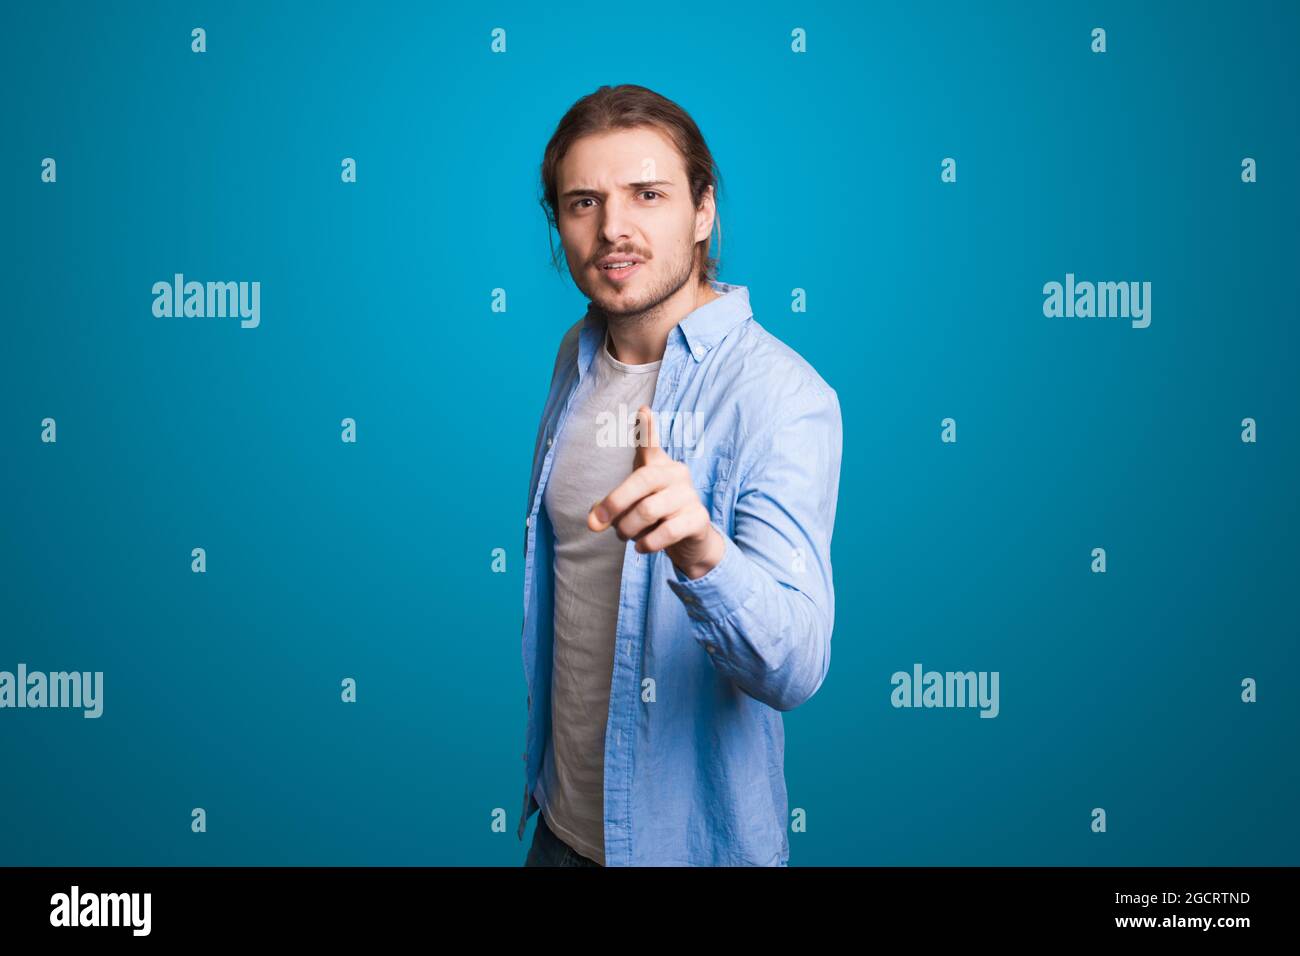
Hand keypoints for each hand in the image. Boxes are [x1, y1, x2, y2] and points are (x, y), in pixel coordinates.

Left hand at [587, 404, 724, 579]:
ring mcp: (690, 495)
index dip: (647, 428)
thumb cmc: (656, 517)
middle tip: (597, 523)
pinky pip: (667, 531)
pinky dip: (648, 543)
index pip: (651, 444)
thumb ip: (609, 510)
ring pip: (649, 510)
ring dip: (629, 529)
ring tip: (625, 536)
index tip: (643, 409)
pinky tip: (642, 547)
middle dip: (615, 503)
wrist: (690, 542)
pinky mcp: (698, 519)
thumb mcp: (630, 508)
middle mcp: (676, 474)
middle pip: (641, 480)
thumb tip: (593, 522)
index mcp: (658, 466)